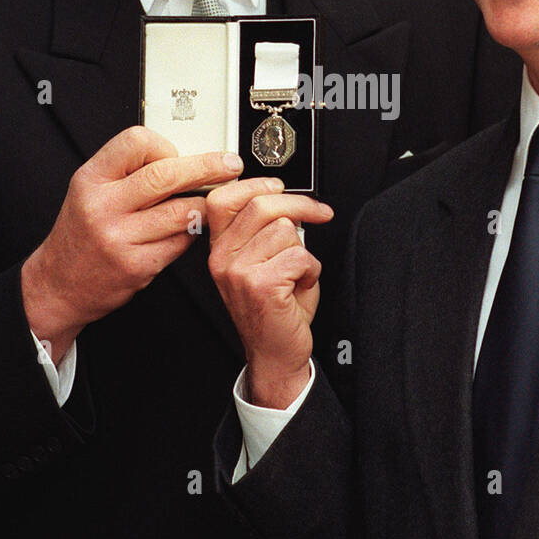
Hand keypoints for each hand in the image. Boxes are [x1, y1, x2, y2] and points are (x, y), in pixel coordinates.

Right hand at [22, 126, 242, 362]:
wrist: (60, 284)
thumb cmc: (82, 233)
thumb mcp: (91, 190)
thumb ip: (128, 172)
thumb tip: (183, 156)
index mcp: (91, 179)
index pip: (136, 142)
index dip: (165, 145)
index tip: (179, 153)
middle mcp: (102, 206)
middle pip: (166, 175)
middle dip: (207, 167)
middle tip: (230, 165)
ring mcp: (119, 238)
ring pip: (182, 211)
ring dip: (204, 205)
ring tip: (207, 203)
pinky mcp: (137, 265)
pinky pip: (181, 242)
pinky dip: (191, 233)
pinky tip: (186, 231)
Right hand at [206, 177, 333, 408]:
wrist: (276, 354)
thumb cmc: (275, 309)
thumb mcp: (261, 263)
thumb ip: (264, 231)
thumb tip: (287, 202)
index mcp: (220, 249)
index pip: (223, 198)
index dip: (255, 184)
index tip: (280, 185)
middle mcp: (223, 258)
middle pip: (262, 205)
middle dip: (300, 205)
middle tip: (319, 213)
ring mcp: (239, 271)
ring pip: (285, 230)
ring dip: (303, 250)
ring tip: (296, 273)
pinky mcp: (261, 284)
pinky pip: (300, 256)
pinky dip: (311, 270)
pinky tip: (300, 286)